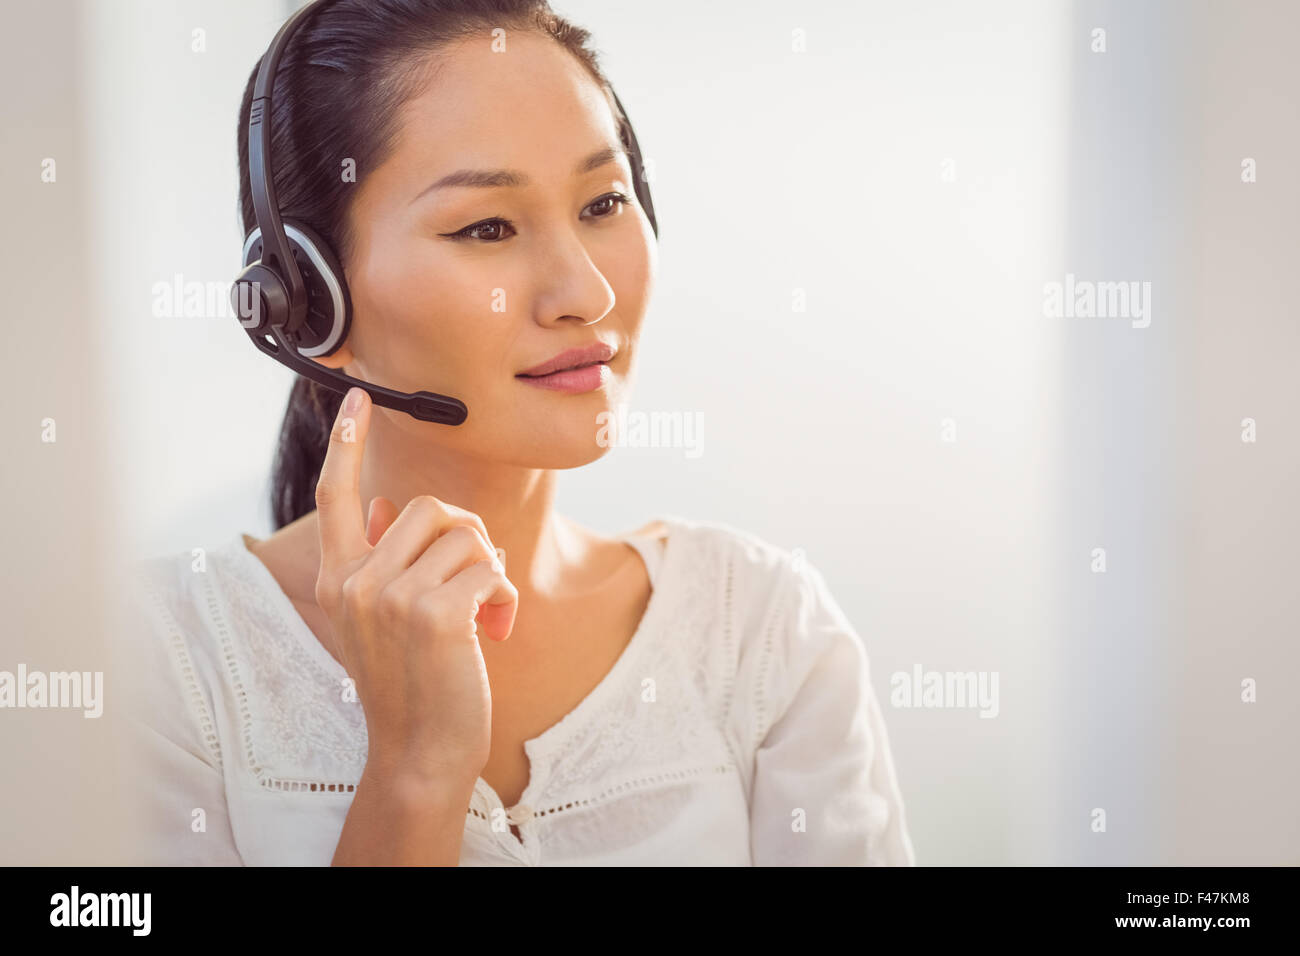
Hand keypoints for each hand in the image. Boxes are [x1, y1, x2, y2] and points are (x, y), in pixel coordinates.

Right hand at [313, 387, 517, 787]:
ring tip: (485, 614)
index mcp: (340, 577)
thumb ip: (381, 560)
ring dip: (490, 572)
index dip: (346, 442)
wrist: (420, 752)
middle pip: (432, 508)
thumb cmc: (412, 682)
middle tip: (478, 581)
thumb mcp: (382, 619)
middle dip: (469, 539)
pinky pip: (490, 570)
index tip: (358, 398)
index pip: (337, 494)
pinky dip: (504, 598)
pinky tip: (495, 631)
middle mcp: (357, 581)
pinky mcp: (434, 614)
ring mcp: (392, 597)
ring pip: (467, 536)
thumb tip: (385, 502)